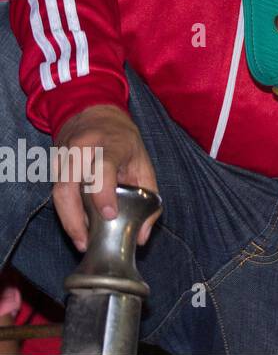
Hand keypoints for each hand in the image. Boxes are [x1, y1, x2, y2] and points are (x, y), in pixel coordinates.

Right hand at [52, 105, 159, 251]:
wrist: (93, 113)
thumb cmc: (123, 140)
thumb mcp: (143, 161)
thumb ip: (148, 195)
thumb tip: (142, 236)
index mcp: (111, 143)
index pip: (103, 167)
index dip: (103, 192)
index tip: (109, 214)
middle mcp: (83, 148)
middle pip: (69, 185)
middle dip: (75, 219)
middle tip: (87, 242)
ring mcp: (64, 155)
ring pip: (58, 191)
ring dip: (68, 220)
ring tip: (81, 241)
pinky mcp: (53, 164)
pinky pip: (55, 192)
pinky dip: (65, 211)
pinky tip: (77, 225)